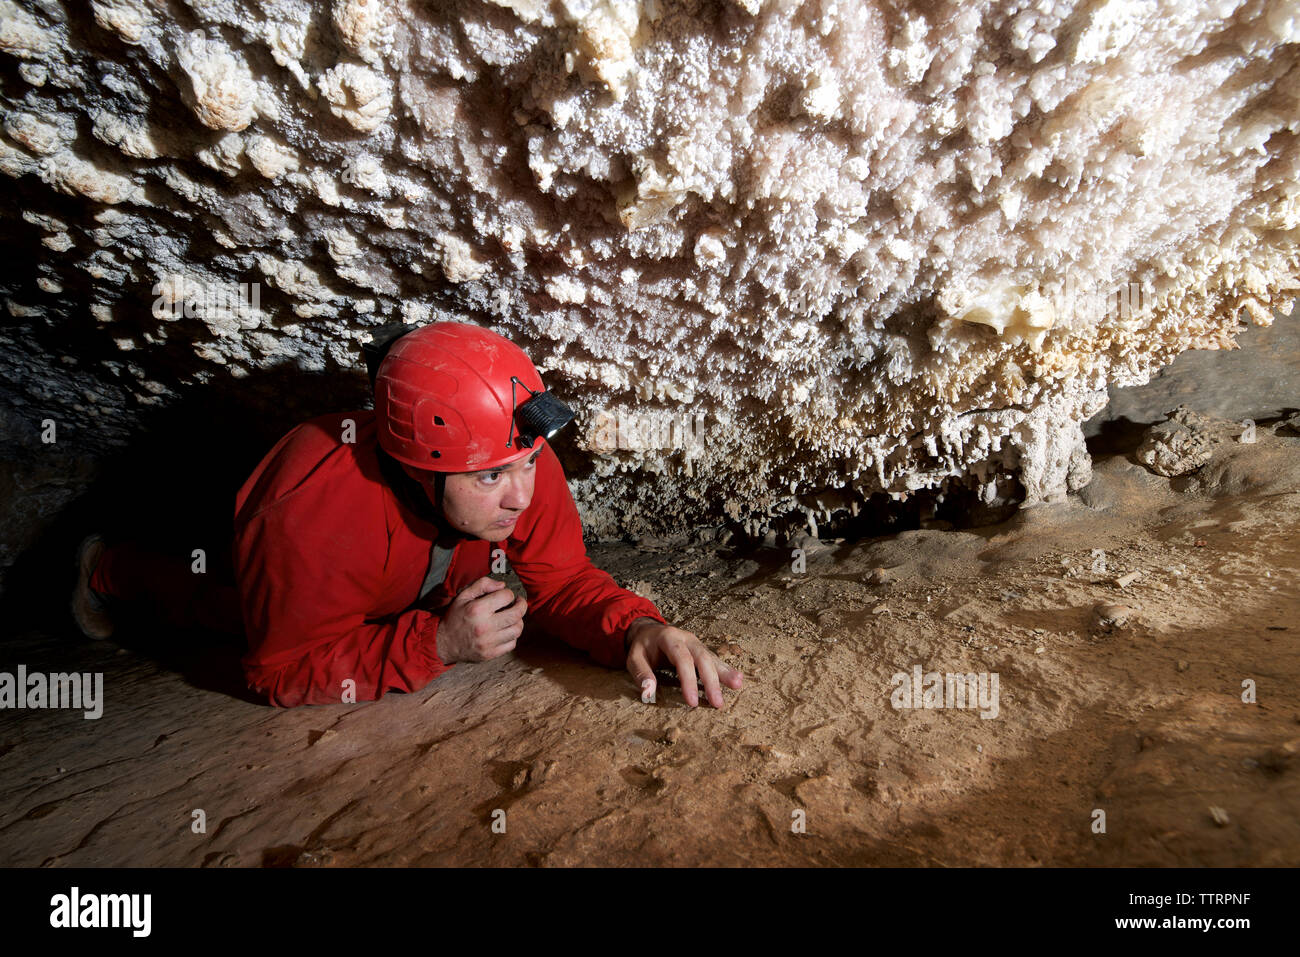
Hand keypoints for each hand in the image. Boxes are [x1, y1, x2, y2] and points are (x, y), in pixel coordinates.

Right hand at [436, 576, 526, 663]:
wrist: (444, 643)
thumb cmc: (455, 617)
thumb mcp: (463, 596)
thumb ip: (482, 585)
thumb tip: (502, 585)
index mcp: (477, 609)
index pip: (506, 596)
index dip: (508, 593)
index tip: (505, 596)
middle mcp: (484, 626)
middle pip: (517, 614)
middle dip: (521, 605)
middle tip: (518, 603)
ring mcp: (488, 642)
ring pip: (517, 630)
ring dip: (518, 621)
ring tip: (512, 618)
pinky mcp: (490, 654)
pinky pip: (512, 644)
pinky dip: (512, 636)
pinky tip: (506, 630)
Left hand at [624, 618, 742, 708]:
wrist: (648, 631)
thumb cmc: (642, 647)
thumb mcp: (634, 658)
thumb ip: (641, 674)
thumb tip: (648, 693)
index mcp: (669, 637)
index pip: (682, 658)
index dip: (688, 680)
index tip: (692, 701)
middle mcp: (686, 638)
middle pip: (702, 658)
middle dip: (711, 681)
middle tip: (717, 703)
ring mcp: (695, 643)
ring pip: (712, 657)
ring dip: (724, 673)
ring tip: (737, 685)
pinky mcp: (701, 650)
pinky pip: (714, 660)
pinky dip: (725, 670)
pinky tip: (737, 679)